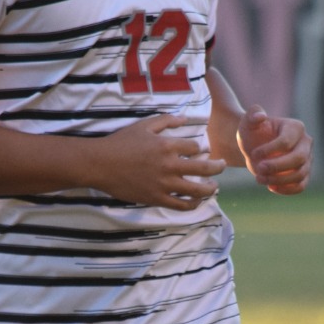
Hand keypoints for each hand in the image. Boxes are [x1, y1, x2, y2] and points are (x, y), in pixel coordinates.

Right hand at [88, 113, 225, 208]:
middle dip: (217, 167)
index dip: (200, 148)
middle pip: (204, 168)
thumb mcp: (144, 125)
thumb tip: (185, 118)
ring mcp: (164, 184)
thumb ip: (166, 120)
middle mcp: (170, 165)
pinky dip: (192, 204)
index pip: (195, 147)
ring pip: (196, 190)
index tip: (200, 151)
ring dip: (210, 189)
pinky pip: (180, 205)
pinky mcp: (156, 198)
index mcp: (167, 145)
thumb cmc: (121, 142)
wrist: (101, 164)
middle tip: (222, 165)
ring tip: (214, 187)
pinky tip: (196, 202)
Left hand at [237, 106, 310, 194]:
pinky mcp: (303, 174)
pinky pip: (301, 186)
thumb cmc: (253, 133)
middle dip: (277, 167)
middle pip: (299, 158)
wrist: (255, 149)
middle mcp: (306, 143)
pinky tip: (270, 186)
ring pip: (300, 174)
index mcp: (295, 127)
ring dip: (278, 179)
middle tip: (258, 169)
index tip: (253, 154)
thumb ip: (252, 115)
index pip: (287, 141)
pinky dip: (286, 189)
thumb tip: (260, 116)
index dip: (269, 150)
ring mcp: (307, 159)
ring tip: (259, 178)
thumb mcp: (248, 123)